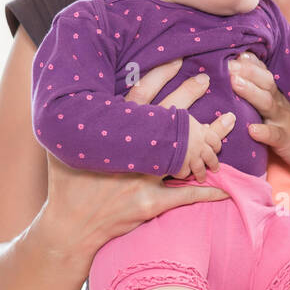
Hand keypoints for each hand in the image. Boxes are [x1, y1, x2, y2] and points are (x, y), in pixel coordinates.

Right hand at [44, 58, 233, 255]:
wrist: (67, 229)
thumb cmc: (65, 186)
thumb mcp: (61, 148)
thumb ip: (70, 122)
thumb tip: (65, 92)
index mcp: (110, 136)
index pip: (138, 97)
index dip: (159, 77)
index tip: (178, 60)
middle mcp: (129, 154)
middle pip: (166, 118)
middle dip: (187, 95)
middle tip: (205, 79)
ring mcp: (142, 179)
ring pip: (184, 154)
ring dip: (209, 139)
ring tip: (228, 121)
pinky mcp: (150, 204)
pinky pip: (185, 196)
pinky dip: (207, 192)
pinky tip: (226, 187)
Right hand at [174, 112, 234, 180]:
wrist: (157, 130)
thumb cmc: (169, 120)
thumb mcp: (184, 117)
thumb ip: (195, 124)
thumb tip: (206, 126)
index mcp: (201, 132)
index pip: (215, 140)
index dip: (216, 146)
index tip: (215, 149)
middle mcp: (199, 146)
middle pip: (211, 157)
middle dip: (213, 163)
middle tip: (215, 169)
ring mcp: (191, 157)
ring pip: (200, 168)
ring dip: (201, 174)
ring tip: (202, 179)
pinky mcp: (180, 166)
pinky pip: (185, 173)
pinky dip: (183, 174)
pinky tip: (181, 175)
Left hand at [226, 52, 289, 178]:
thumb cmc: (289, 132)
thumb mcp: (276, 112)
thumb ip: (261, 97)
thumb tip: (239, 79)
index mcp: (277, 97)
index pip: (264, 75)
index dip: (251, 64)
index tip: (235, 53)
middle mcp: (281, 105)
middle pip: (266, 83)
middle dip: (247, 71)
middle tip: (229, 64)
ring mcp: (284, 122)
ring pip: (268, 104)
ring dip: (251, 92)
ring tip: (235, 83)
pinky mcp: (286, 141)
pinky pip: (274, 136)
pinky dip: (263, 132)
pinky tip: (251, 130)